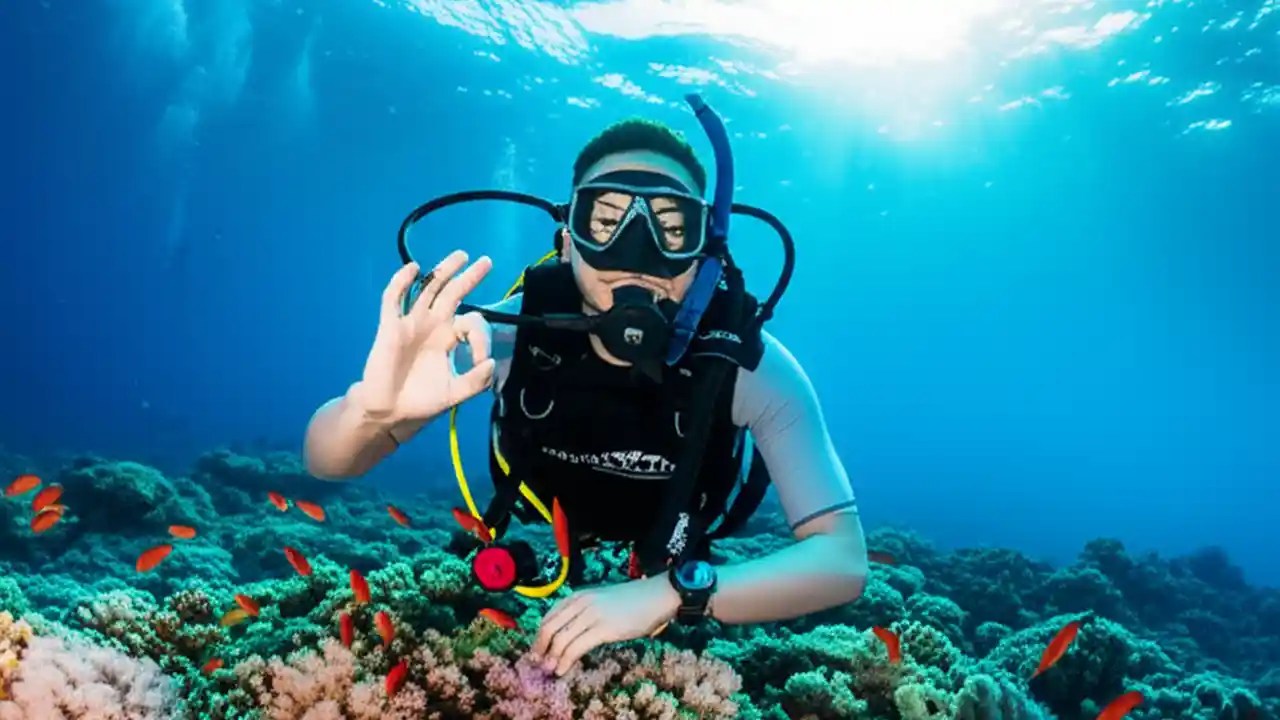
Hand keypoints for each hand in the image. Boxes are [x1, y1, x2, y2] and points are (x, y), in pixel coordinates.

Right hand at [355, 250, 495, 424]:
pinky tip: (414, 268)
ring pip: (428, 289)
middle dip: (469, 277)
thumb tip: (492, 363)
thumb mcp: (454, 393)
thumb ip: (476, 381)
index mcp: (448, 338)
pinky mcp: (391, 326)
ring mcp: (411, 323)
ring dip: (443, 271)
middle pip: (453, 294)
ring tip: (461, 256)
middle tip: (486, 261)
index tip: (482, 360)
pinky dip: (401, 281)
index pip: (471, 322)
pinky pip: (394, 298)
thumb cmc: (421, 400)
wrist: (389, 411)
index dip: (481, 337)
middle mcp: (433, 325)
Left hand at [530, 576, 679, 675]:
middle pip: (549, 628)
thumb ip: (583, 613)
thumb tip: (567, 635)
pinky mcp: (603, 628)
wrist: (655, 596)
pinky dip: (565, 661)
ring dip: (552, 657)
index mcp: (578, 596)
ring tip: (551, 669)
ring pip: (560, 639)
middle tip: (538, 663)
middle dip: (540, 648)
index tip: (537, 651)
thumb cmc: (631, 601)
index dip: (539, 636)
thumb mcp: (600, 601)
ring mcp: (591, 615)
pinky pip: (576, 647)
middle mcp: (580, 603)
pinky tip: (563, 670)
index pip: (549, 616)